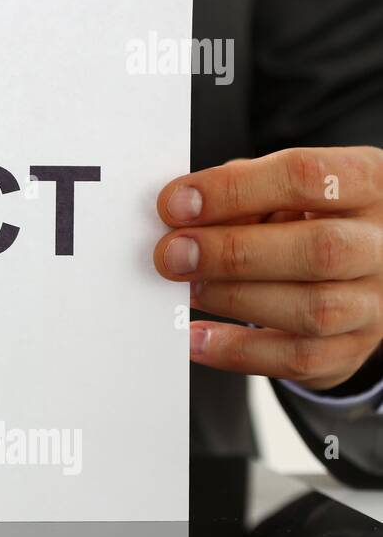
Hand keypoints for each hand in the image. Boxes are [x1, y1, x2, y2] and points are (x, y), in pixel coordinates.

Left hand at [154, 147, 382, 389]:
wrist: (351, 269)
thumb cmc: (303, 217)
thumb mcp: (282, 188)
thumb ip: (241, 191)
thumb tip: (181, 212)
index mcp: (368, 183)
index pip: (307, 177)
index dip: (233, 190)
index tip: (175, 204)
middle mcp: (382, 244)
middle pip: (320, 250)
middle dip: (232, 252)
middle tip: (173, 254)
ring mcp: (374, 302)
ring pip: (313, 309)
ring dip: (234, 299)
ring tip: (187, 289)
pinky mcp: (352, 349)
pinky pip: (298, 359)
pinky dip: (238, 351)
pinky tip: (196, 338)